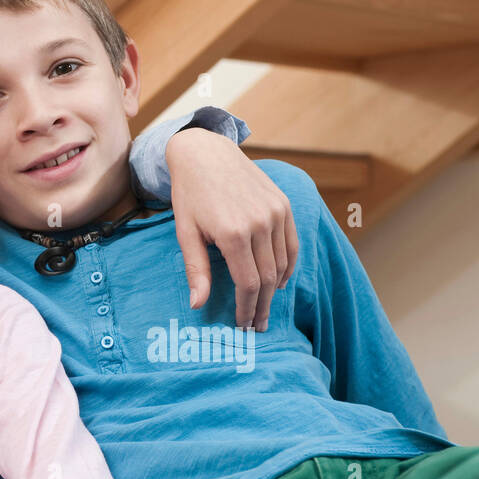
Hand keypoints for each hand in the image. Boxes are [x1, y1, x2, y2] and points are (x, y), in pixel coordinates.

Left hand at [165, 128, 298, 329]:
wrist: (206, 153)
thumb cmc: (190, 194)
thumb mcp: (186, 232)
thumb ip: (196, 269)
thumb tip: (197, 305)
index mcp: (233, 233)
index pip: (248, 284)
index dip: (247, 309)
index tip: (243, 325)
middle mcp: (259, 223)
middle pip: (268, 278)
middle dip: (262, 306)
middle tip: (257, 326)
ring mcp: (276, 213)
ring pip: (282, 263)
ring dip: (275, 290)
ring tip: (265, 308)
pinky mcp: (284, 204)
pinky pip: (292, 244)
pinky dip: (288, 266)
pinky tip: (278, 282)